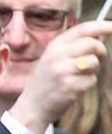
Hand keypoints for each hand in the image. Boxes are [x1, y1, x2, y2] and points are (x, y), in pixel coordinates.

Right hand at [9, 19, 111, 133]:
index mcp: (54, 46)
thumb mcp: (54, 58)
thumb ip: (74, 46)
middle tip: (99, 58)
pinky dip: (88, 84)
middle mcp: (57, 56)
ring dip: (94, 69)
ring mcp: (62, 71)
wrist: (32, 107)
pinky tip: (76, 88)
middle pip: (91, 44)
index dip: (101, 26)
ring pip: (93, 62)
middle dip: (101, 51)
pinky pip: (91, 80)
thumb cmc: (48, 81)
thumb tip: (100, 35)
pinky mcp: (69, 87)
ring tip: (81, 75)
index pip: (82, 29)